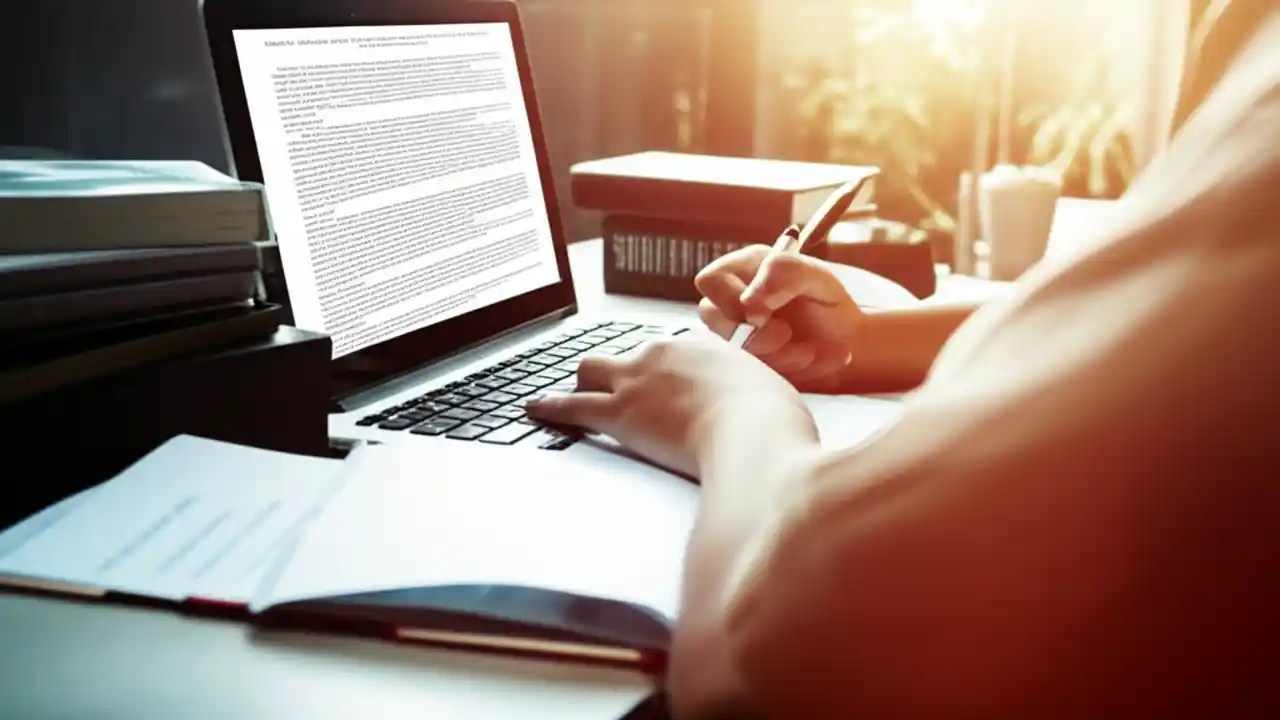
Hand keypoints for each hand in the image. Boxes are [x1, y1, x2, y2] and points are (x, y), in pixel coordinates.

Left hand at [525, 334, 815, 477]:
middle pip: (626, 354)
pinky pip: (571, 405)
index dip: (665, 371)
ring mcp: (636, 379)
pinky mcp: (618, 412)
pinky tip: (535, 409)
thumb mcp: (773, 397)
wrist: (752, 431)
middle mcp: (663, 352)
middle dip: (620, 371)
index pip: (671, 351)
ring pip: (591, 369)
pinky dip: (549, 406)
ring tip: (571, 396)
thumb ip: (757, 398)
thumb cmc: (773, 421)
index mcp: (701, 343)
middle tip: (619, 389)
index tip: (666, 384)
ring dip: (583, 383)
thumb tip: (766, 413)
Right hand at [695, 246, 864, 389]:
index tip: (764, 315)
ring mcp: (736, 334)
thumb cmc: (832, 304)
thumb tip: (749, 301)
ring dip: (776, 358)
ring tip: (811, 352)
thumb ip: (786, 273)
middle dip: (754, 337)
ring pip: (731, 352)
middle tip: (787, 336)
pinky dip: (785, 373)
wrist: (851, 343)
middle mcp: (733, 301)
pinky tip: (811, 363)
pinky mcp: (746, 364)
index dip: (730, 300)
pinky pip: (750, 375)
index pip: (711, 281)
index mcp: (746, 269)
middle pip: (713, 319)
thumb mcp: (820, 279)